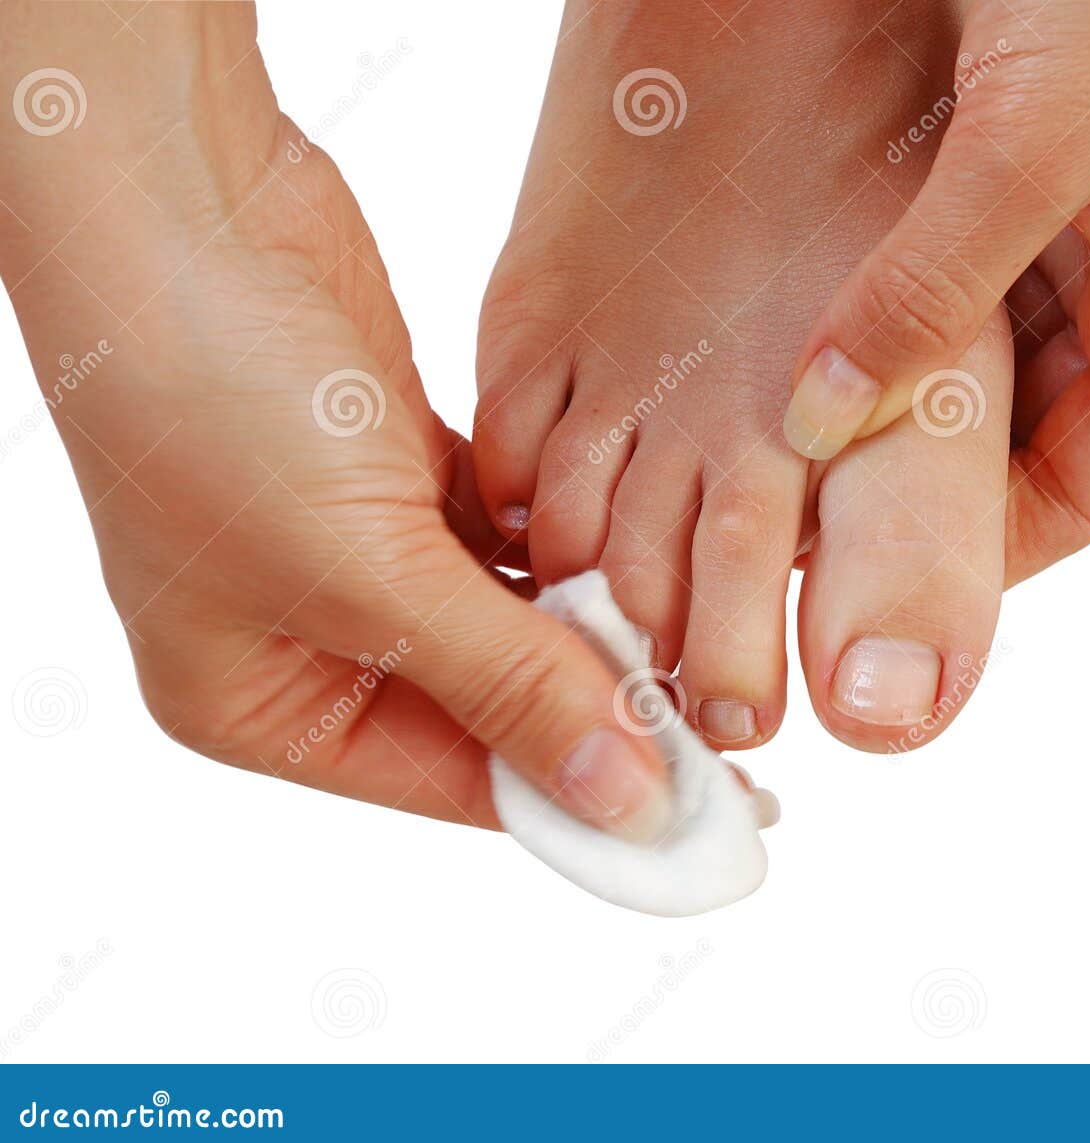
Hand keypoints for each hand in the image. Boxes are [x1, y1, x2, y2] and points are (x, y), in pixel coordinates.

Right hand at [0, 3, 670, 836]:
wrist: (180, 198)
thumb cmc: (215, 398)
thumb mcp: (364, 575)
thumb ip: (504, 686)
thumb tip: (620, 798)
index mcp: (263, 704)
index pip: (454, 784)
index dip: (578, 800)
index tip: (701, 810)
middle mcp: (311, 636)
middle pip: (491, 705)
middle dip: (597, 708)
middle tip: (721, 724)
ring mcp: (359, 547)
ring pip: (510, 618)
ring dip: (594, 625)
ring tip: (699, 641)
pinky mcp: (402, 468)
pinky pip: (509, 538)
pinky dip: (569, 547)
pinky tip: (643, 554)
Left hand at [781, 0, 1089, 581]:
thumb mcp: (1036, 145)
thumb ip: (930, 289)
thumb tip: (824, 423)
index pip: (1078, 496)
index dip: (967, 554)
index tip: (842, 579)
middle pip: (1009, 438)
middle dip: (902, 476)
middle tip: (778, 515)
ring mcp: (1072, 228)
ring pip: (962, 359)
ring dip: (875, 388)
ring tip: (763, 434)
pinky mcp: (1010, 166)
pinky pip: (934, 271)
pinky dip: (869, 300)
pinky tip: (785, 319)